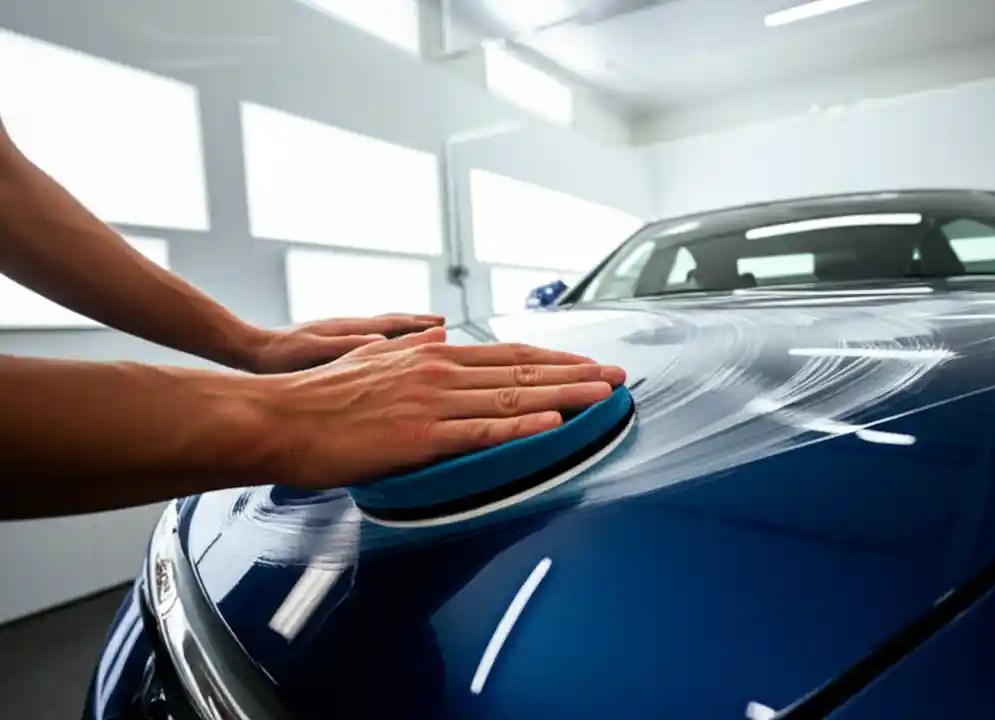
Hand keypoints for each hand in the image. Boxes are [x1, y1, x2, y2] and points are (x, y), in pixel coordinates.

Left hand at [245, 314, 444, 373]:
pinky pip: (371, 339)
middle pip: (393, 322)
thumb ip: (348, 346)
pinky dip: (388, 340)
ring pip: (383, 330)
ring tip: (425, 334)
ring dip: (405, 331)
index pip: (394, 324)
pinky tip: (390, 350)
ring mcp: (343, 334)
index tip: (444, 327)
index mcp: (350, 329)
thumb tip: (382, 338)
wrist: (253, 351)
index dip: (420, 327)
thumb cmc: (281, 355)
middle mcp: (350, 328)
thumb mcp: (313, 352)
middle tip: (444, 325)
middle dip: (419, 324)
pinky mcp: (335, 344)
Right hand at [256, 327, 625, 488]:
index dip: (553, 359)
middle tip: (619, 376)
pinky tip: (553, 425)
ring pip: (513, 398)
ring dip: (565, 397)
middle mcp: (439, 371)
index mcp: (430, 355)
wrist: (277, 418)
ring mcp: (432, 403)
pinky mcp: (419, 437)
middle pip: (522, 371)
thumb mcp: (370, 358)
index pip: (507, 355)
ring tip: (605, 397)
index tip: (587, 363)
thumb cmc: (317, 396)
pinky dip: (521, 428)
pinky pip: (481, 432)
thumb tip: (434, 336)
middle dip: (576, 374)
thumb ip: (409, 349)